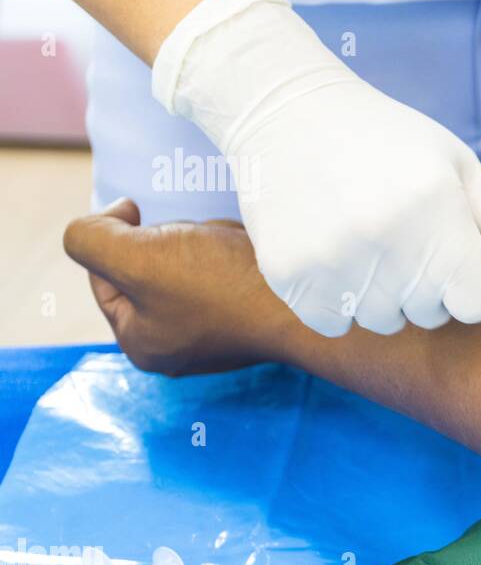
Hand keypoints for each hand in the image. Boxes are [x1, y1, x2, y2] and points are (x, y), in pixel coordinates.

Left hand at [63, 198, 292, 375]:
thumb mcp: (134, 255)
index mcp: (141, 344)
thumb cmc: (223, 283)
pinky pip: (223, 282)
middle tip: (192, 240)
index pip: (103, 275)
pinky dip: (230, 260)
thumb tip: (103, 224)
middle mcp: (176, 350)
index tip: (141, 214)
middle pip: (147, 275)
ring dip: (199, 249)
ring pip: (186, 275)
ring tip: (222, 248)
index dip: (116, 235)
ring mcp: (216, 339)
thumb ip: (88, 238)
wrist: (306, 297)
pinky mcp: (250, 322)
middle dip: (165, 245)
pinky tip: (245, 259)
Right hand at [152, 0, 480, 337]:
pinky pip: (336, 325)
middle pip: (433, 314)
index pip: (478, 302)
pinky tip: (332, 250)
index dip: (474, 283)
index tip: (457, 254)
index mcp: (434, 212)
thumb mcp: (457, 170)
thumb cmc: (387, 140)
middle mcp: (383, 241)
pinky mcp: (290, 277)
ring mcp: (332, 262)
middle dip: (430, 285)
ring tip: (364, 238)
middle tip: (402, 232)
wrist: (285, 113)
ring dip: (384, 295)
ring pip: (385, 322)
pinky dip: (338, 300)